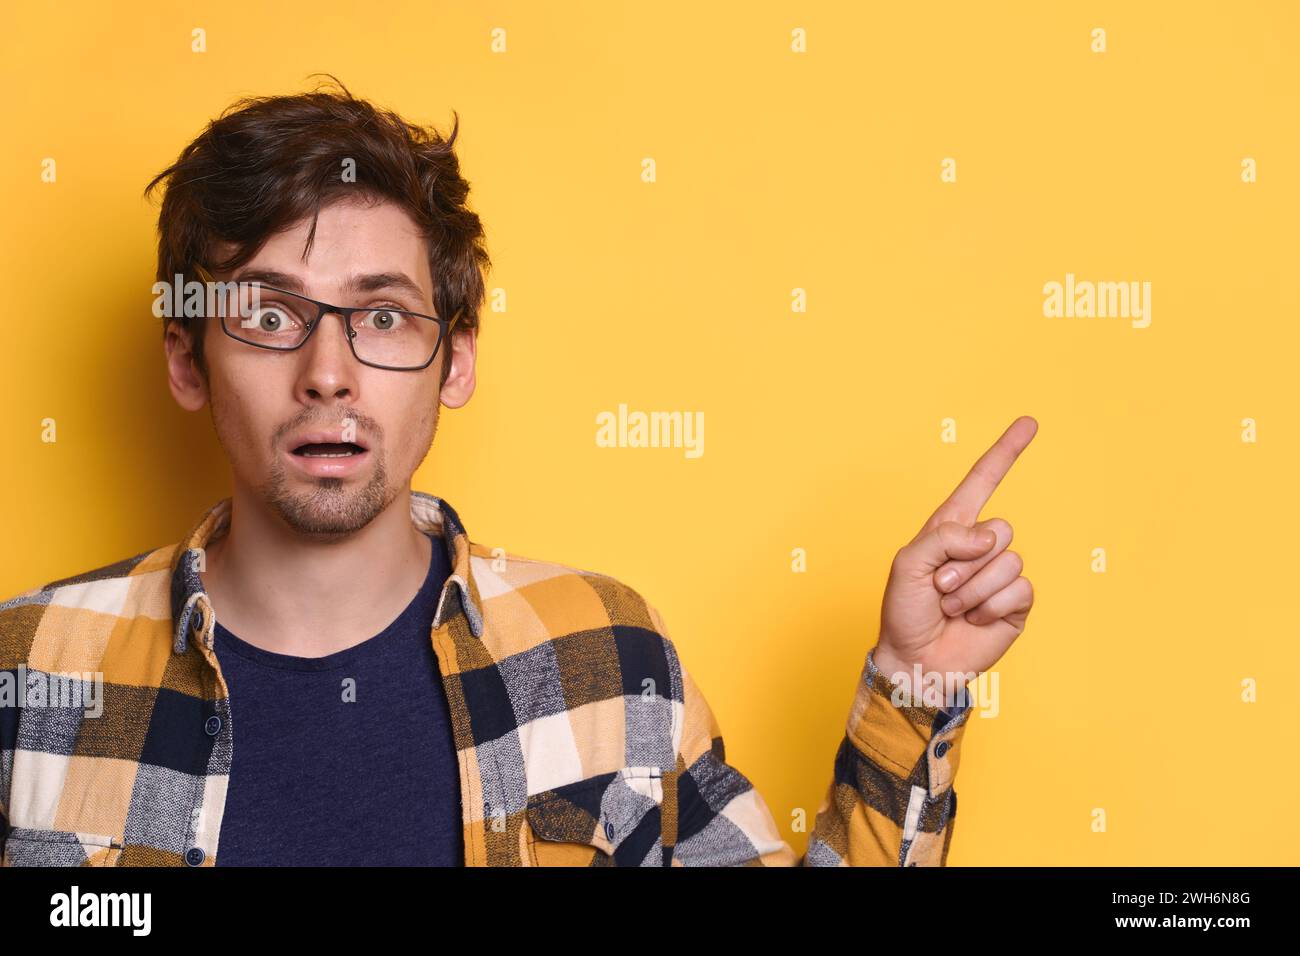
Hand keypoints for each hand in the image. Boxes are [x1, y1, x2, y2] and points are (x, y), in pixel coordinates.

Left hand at [872, 416, 1037, 704]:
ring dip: (973, 588)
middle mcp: (980, 547)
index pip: (983, 482)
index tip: (1030, 423)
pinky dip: (990, 606)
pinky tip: (974, 619)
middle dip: (965, 561)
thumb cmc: (905, 611)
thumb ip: (945, 537)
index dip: (1006, 452)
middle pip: (1001, 528)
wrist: (916, 660)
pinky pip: (1019, 589)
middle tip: (940, 586)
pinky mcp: (1015, 605)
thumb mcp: (908, 563)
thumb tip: (990, 538)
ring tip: (952, 606)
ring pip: (1008, 561)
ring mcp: (1000, 575)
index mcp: (952, 528)